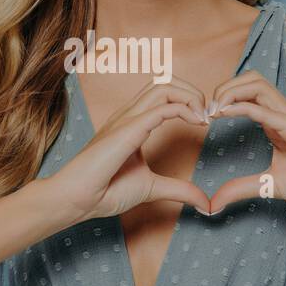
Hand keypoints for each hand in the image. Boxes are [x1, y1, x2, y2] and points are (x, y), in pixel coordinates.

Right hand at [46, 74, 213, 223]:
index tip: (205, 122)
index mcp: (133, 122)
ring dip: (191, 96)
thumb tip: (205, 203)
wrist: (77, 200)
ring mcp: (126, 119)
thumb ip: (179, 190)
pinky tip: (197, 124)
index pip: (163, 93)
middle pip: (165, 81)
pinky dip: (185, 109)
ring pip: (163, 85)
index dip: (189, 101)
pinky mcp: (127, 130)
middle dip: (193, 92)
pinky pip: (161, 108)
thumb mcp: (152, 188)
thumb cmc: (104, 191)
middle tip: (208, 116)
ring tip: (203, 117)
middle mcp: (129, 115)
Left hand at [203, 69, 285, 215]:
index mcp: (276, 123)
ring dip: (230, 91)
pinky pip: (265, 109)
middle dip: (224, 88)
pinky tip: (223, 114)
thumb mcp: (268, 186)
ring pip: (257, 84)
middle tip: (206, 110)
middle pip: (250, 80)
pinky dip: (240, 107)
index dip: (223, 98)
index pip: (247, 93)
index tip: (204, 118)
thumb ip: (241, 188)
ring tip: (214, 110)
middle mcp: (283, 114)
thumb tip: (214, 202)